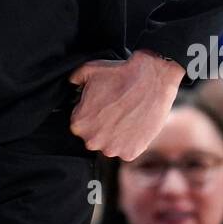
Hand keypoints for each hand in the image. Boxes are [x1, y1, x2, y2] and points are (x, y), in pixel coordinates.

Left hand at [68, 50, 185, 160]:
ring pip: (110, 145)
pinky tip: (134, 124)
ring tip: (126, 116)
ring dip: (116, 135)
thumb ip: (74, 79)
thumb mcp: (88, 70)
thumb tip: (71, 83)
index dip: (90, 112)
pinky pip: (127, 150)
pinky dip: (131, 141)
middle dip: (102, 126)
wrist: (151, 80)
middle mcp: (92, 141)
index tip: (101, 105)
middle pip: (94, 136)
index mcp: (78, 124)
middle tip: (114, 110)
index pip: (80, 123)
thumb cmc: (120, 74)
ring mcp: (112, 149)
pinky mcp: (130, 153)